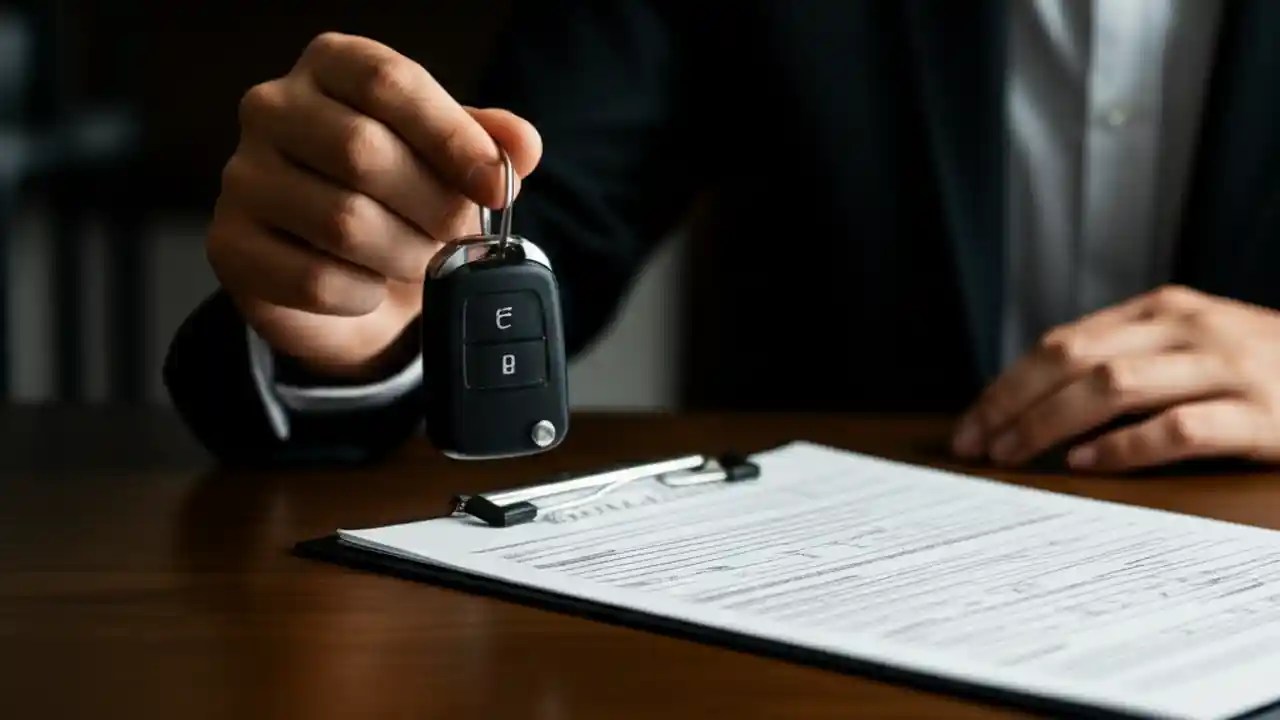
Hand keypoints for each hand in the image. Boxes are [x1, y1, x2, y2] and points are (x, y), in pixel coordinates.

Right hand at [207, 32, 541, 379]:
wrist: (340, 277)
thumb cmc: (398, 198)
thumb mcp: (449, 160)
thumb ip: (487, 145)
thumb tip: (523, 145)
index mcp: (331, 66)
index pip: (388, 81)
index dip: (451, 135)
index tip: (495, 184)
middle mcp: (272, 108)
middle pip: (362, 150)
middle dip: (432, 206)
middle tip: (459, 236)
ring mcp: (242, 177)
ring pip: (342, 221)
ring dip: (404, 254)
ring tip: (420, 260)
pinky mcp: (230, 245)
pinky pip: (313, 279)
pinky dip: (361, 294)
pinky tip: (371, 286)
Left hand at [951, 285, 1279, 471]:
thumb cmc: (1262, 369)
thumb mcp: (1190, 345)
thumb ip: (1126, 359)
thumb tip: (1035, 399)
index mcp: (1161, 310)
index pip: (1062, 343)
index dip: (1007, 385)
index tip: (971, 424)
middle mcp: (1187, 328)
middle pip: (1073, 360)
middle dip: (1012, 404)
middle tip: (976, 446)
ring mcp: (1226, 367)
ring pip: (1112, 387)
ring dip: (1049, 424)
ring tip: (1014, 455)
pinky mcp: (1260, 414)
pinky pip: (1177, 429)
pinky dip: (1123, 448)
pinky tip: (1086, 465)